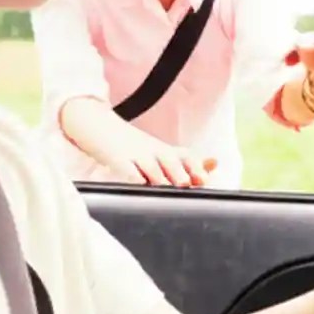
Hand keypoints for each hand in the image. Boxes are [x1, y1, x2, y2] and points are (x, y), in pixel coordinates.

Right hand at [94, 127, 217, 187]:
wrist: (99, 125)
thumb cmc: (134, 146)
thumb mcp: (161, 151)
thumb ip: (188, 162)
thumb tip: (215, 163)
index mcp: (165, 151)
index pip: (186, 157)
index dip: (195, 167)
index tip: (202, 179)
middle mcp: (154, 151)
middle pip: (171, 160)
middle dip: (179, 173)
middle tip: (186, 183)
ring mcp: (136, 155)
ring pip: (151, 167)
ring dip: (160, 178)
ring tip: (167, 188)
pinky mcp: (117, 160)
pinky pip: (127, 170)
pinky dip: (133, 178)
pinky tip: (139, 186)